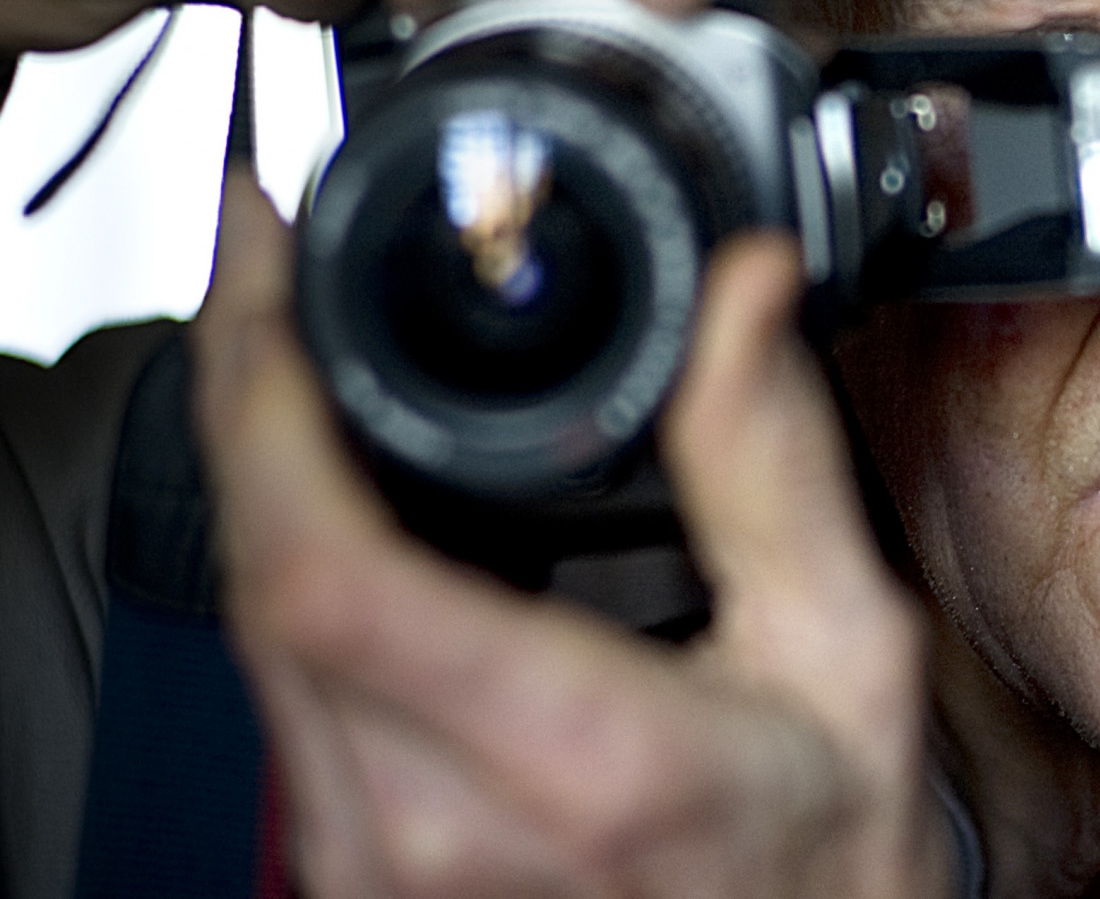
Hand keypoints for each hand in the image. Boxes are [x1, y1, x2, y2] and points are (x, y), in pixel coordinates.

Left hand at [192, 174, 951, 896]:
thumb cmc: (828, 852)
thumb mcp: (847, 649)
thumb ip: (780, 463)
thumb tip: (745, 290)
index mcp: (572, 753)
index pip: (327, 568)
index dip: (262, 402)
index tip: (268, 271)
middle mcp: (435, 826)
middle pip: (255, 574)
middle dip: (242, 394)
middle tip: (273, 270)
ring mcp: (374, 864)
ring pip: (245, 627)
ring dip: (251, 467)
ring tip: (289, 343)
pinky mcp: (352, 871)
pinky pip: (275, 686)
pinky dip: (282, 554)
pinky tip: (315, 480)